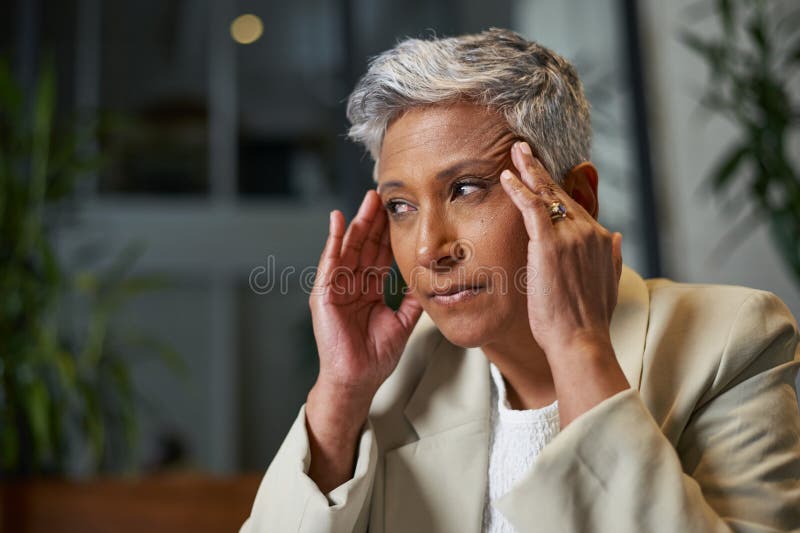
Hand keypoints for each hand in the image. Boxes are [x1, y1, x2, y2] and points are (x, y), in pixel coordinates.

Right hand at [309, 189, 422, 402]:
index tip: (399, 213)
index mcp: (368, 291)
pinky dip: (332, 240)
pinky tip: (337, 220)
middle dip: (374, 221)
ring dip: (357, 223)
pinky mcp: (324, 294)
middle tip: (382, 196)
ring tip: (367, 200)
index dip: (388, 235)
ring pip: (349, 248)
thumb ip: (413, 302)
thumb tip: (429, 283)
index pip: (380, 256)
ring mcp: (336, 288)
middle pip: (364, 246)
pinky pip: (329, 262)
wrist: (358, 380)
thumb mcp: (402, 323)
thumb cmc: (375, 357)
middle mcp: (352, 285)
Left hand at [499, 141, 622, 357]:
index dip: (556, 188)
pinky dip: (520, 189)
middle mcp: (588, 232)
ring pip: (546, 194)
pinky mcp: (549, 244)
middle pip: (559, 193)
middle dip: (540, 169)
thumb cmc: (588, 320)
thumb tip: (617, 236)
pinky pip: (532, 207)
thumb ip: (611, 257)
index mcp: (599, 240)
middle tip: (524, 149)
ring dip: (529, 169)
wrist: (581, 340)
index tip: (543, 174)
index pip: (572, 206)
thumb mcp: (608, 283)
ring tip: (516, 152)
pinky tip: (506, 177)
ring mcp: (569, 236)